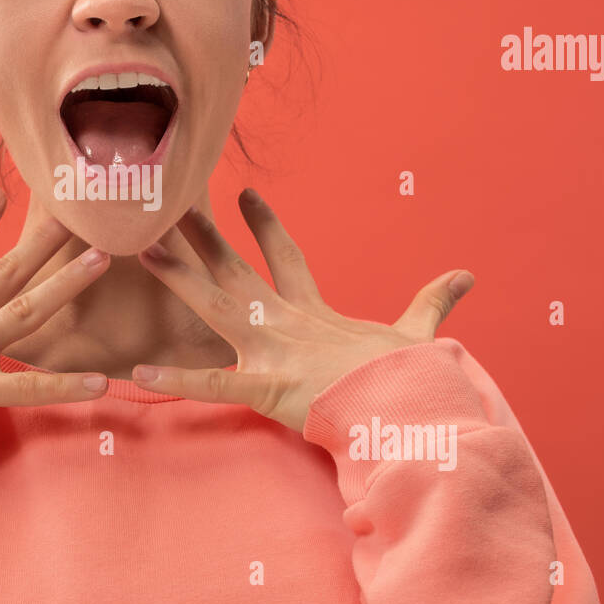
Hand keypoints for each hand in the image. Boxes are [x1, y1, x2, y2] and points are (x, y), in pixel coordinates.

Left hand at [131, 188, 474, 433]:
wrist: (411, 409)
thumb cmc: (409, 378)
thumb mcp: (418, 335)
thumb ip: (433, 302)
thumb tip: (467, 274)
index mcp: (315, 312)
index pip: (286, 257)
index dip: (264, 225)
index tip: (245, 194)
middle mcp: (285, 322)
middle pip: (234, 270)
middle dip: (201, 236)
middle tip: (167, 206)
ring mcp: (271, 351)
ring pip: (213, 305)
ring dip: (177, 277)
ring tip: (140, 250)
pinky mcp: (265, 386)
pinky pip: (210, 384)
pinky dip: (174, 381)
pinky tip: (136, 373)